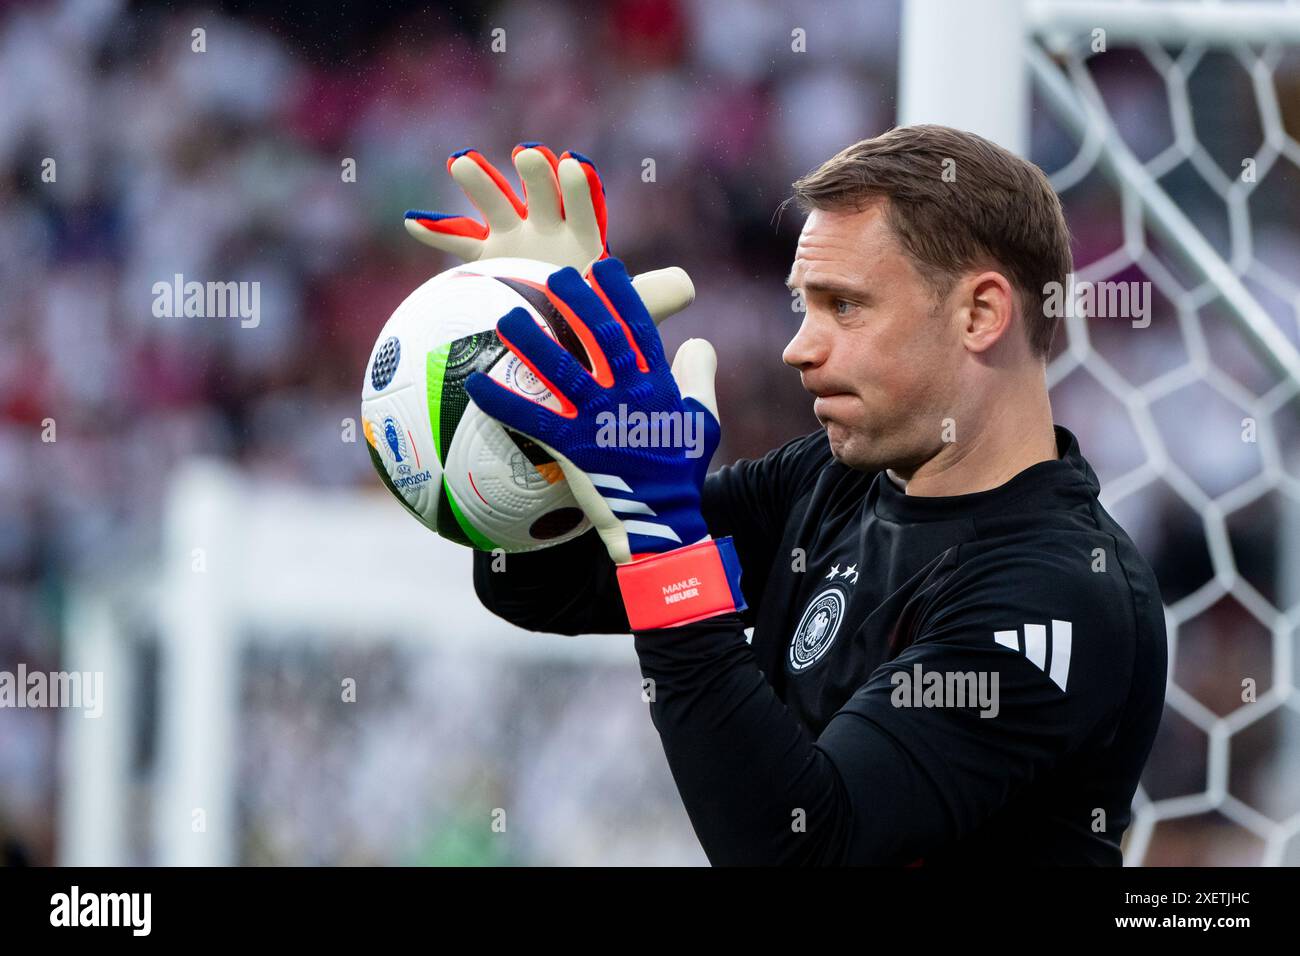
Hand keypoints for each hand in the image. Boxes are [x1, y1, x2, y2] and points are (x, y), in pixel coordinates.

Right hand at [405, 143, 694, 323]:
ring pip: (495, 207)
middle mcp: (548, 233)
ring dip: (481, 185)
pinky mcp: (484, 264)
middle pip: (541, 197)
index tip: (573, 166)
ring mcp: (512, 244)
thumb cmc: (597, 333)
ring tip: (463, 163)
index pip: (583, 209)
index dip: (578, 190)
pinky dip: (435, 233)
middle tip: (531, 157)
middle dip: (536, 177)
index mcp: (583, 241)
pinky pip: (456, 246)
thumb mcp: (629, 316)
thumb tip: (687, 285)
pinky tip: (413, 221)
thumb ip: (655, 296)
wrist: (558, 356)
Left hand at [464, 258, 717, 563]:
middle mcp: (627, 393)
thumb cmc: (680, 472)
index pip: (638, 327)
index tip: (603, 267)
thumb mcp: (705, 420)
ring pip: (561, 370)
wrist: (661, 521)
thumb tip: (698, 342)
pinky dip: (501, 401)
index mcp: (657, 383)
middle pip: (599, 336)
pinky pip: (531, 419)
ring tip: (508, 317)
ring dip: (533, 341)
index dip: (620, 294)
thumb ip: (699, 376)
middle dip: (577, 302)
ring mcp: (598, 419)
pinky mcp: (573, 447)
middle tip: (555, 275)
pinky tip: (474, 383)